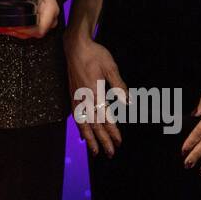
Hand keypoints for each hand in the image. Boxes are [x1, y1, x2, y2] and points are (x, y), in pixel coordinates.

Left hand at [0, 0, 58, 39]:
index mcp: (50, 9)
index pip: (40, 28)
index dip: (26, 30)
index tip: (12, 26)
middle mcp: (47, 18)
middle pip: (30, 33)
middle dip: (14, 30)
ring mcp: (40, 22)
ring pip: (24, 34)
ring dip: (10, 30)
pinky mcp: (32, 23)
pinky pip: (22, 31)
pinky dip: (10, 28)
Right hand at [65, 34, 126, 157]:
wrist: (74, 45)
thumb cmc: (94, 54)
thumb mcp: (110, 67)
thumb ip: (119, 86)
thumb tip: (128, 103)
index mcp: (94, 92)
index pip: (105, 117)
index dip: (112, 131)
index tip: (119, 142)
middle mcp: (84, 98)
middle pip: (94, 124)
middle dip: (102, 140)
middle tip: (110, 153)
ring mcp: (76, 97)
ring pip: (83, 123)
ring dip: (89, 138)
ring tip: (94, 151)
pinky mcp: (72, 95)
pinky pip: (76, 116)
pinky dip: (80, 127)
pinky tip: (83, 134)